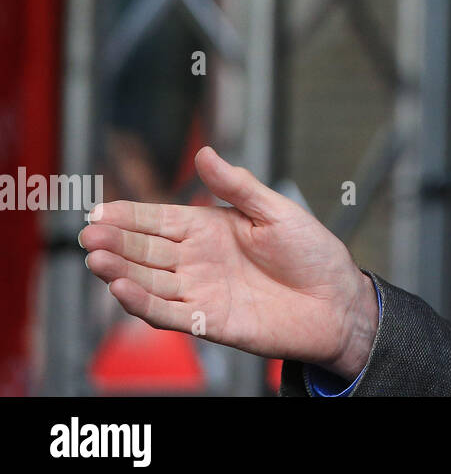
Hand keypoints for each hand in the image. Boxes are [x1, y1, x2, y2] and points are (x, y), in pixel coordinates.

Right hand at [81, 146, 379, 380]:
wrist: (337, 301)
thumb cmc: (312, 253)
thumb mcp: (276, 209)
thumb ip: (238, 185)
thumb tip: (204, 153)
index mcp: (210, 228)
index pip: (158, 219)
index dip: (128, 215)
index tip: (99, 209)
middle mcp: (198, 260)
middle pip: (145, 250)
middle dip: (115, 241)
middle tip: (90, 233)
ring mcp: (200, 291)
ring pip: (148, 281)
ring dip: (120, 271)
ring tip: (97, 258)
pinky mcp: (208, 321)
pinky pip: (167, 313)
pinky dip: (142, 302)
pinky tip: (121, 288)